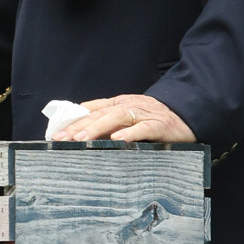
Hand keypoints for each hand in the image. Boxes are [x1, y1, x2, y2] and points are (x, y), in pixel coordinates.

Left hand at [49, 95, 196, 143]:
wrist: (187, 116)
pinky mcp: (160, 124)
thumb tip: (81, 137)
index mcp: (119, 103)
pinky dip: (130, 133)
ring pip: (117, 118)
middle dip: (79, 126)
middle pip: (100, 114)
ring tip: (82, 139)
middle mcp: (129, 105)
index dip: (73, 120)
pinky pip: (143, 128)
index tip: (55, 133)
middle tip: (62, 139)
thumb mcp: (128, 120)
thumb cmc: (154, 121)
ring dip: (97, 128)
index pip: (91, 110)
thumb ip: (108, 125)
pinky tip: (118, 140)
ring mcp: (144, 113)